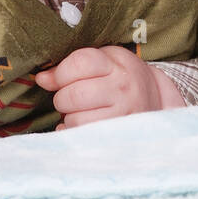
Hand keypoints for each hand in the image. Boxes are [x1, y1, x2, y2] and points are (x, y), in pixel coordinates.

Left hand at [33, 46, 185, 129]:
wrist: (155, 100)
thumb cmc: (120, 76)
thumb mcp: (104, 60)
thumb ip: (72, 64)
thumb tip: (42, 79)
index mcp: (117, 65)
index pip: (81, 62)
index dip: (62, 71)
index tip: (60, 78)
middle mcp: (123, 90)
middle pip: (74, 94)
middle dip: (62, 97)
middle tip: (69, 97)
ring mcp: (123, 116)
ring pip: (76, 119)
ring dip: (69, 117)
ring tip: (79, 111)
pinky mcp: (118, 137)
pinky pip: (82, 138)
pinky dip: (73, 132)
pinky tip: (83, 124)